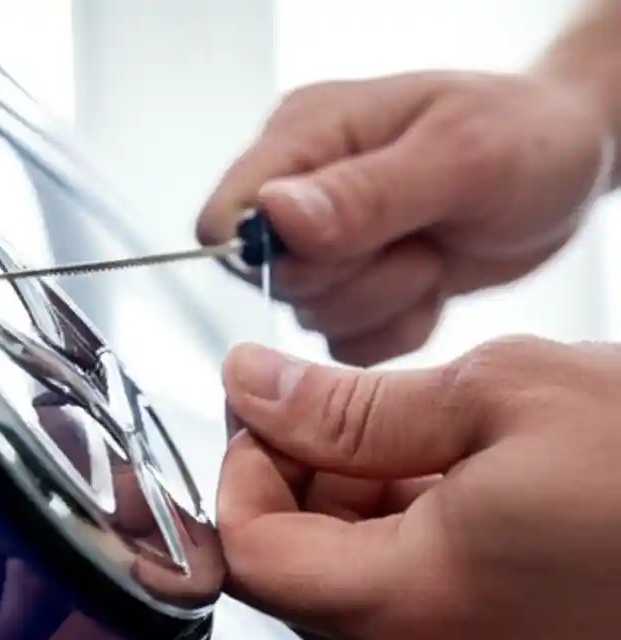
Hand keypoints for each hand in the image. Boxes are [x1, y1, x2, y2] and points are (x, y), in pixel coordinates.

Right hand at [198, 72, 612, 365]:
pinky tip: (434, 284)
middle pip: (273, 280)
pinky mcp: (353, 290)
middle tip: (421, 240)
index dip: (270, 256)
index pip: (225, 219)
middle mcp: (299, 191)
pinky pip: (347, 345)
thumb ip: (364, 193)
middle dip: (356, 278)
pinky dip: (399, 330)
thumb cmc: (527, 136)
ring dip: (386, 303)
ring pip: (311, 318)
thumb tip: (274, 215)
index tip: (346, 246)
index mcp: (303, 136)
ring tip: (435, 255)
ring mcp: (324, 244)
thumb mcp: (461, 154)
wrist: (572, 164)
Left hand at [218, 337, 620, 639]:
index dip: (242, 470)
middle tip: (332, 406)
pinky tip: (452, 479)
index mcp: (418, 611)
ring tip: (418, 436)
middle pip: (297, 576)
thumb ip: (347, 405)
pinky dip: (403, 539)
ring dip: (353, 506)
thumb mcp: (496, 395)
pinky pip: (410, 609)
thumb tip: (255, 388)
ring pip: (350, 590)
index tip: (265, 409)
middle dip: (299, 480)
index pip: (255, 554)